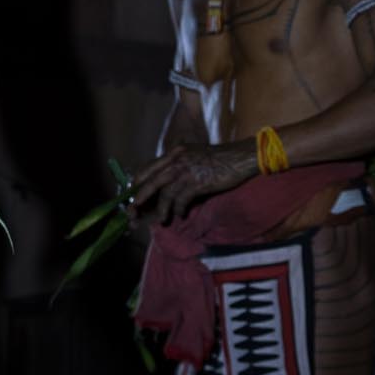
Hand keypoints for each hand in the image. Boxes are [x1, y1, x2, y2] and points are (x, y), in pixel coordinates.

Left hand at [128, 138, 256, 223]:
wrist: (240, 157)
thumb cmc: (218, 158)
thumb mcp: (193, 155)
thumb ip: (178, 164)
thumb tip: (165, 181)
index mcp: (174, 154)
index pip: (148, 168)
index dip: (138, 183)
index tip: (134, 195)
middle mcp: (177, 161)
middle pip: (150, 181)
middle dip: (140, 198)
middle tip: (135, 210)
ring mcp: (187, 171)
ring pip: (165, 194)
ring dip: (162, 210)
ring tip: (161, 220)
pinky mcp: (198, 183)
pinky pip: (182, 200)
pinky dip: (179, 209)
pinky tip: (181, 214)